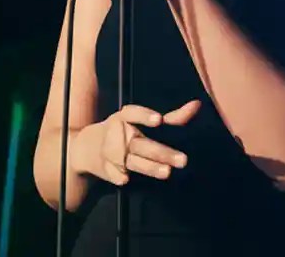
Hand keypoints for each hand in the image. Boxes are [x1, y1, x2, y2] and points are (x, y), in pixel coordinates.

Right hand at [76, 100, 202, 185]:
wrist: (87, 147)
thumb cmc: (125, 130)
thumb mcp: (144, 120)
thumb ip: (173, 117)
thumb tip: (197, 105)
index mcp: (125, 117)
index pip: (134, 113)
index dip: (144, 116)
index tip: (159, 120)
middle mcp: (119, 134)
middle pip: (142, 144)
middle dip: (162, 152)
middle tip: (184, 160)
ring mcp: (111, 153)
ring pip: (133, 161)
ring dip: (149, 167)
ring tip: (167, 172)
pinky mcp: (106, 170)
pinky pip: (114, 174)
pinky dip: (119, 176)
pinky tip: (126, 179)